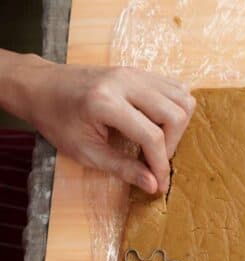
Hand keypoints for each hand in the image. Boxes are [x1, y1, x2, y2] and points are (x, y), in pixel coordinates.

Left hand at [0, 51, 194, 193]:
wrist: (41, 86)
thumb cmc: (56, 119)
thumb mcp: (84, 150)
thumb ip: (121, 167)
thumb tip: (152, 184)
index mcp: (106, 102)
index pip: (152, 136)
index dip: (160, 164)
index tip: (160, 183)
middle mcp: (126, 82)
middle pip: (175, 114)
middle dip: (173, 143)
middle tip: (155, 159)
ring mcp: (135, 73)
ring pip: (183, 98)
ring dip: (178, 125)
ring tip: (159, 140)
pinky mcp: (139, 71)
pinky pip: (175, 88)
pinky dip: (176, 108)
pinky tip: (159, 123)